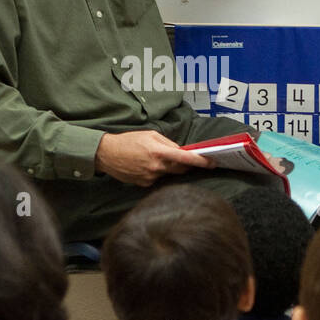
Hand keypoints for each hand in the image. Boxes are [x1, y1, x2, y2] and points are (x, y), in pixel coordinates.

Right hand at [95, 130, 213, 186]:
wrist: (107, 154)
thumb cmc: (128, 141)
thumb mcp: (150, 135)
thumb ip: (168, 143)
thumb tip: (182, 150)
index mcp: (159, 151)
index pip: (186, 158)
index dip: (201, 162)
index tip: (212, 163)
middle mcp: (157, 167)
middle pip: (181, 169)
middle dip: (185, 164)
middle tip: (185, 159)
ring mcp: (151, 178)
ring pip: (169, 174)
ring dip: (169, 168)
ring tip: (154, 158)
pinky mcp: (144, 185)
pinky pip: (158, 179)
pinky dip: (157, 173)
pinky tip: (145, 166)